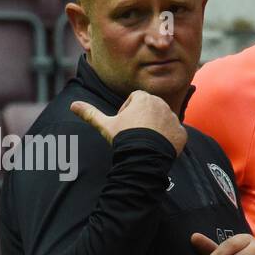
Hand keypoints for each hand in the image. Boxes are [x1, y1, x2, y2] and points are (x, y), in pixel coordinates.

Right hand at [70, 89, 186, 155]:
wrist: (144, 157)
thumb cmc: (125, 138)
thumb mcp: (105, 125)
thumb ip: (90, 113)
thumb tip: (73, 105)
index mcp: (144, 98)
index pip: (135, 99)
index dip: (128, 111)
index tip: (125, 124)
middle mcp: (162, 104)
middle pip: (150, 108)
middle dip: (143, 119)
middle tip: (135, 134)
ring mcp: (173, 119)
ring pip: (163, 120)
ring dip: (156, 128)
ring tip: (146, 141)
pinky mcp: (182, 133)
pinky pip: (175, 133)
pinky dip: (169, 139)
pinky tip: (158, 147)